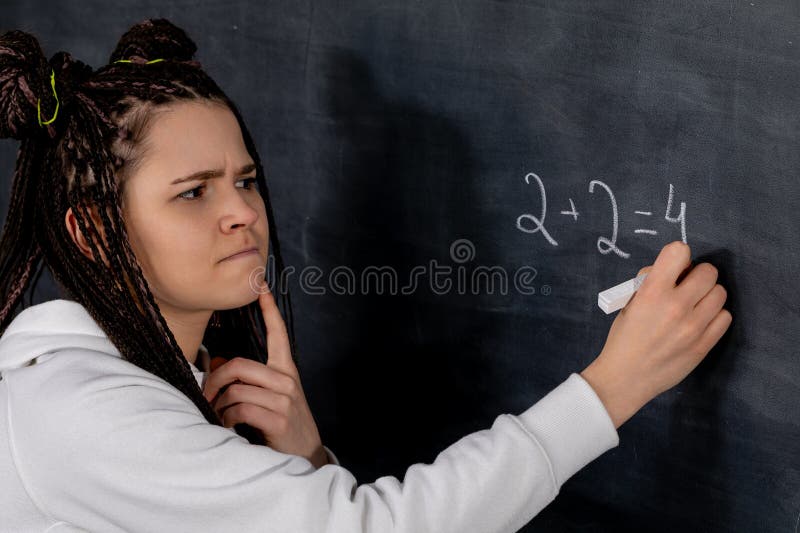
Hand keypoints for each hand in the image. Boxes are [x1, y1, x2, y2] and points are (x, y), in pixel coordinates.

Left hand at [202, 289, 328, 467]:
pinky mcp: (279, 419)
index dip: (269, 309)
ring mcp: (284, 399)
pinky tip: (230, 426)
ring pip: (236, 389)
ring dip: (219, 406)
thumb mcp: (273, 397)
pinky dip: (228, 419)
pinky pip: (241, 409)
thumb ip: (252, 380)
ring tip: (220, 416)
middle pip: (239, 366)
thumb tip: (218, 368)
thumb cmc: (283, 422)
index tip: (261, 286)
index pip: (278, 333)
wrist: (306, 453)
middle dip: (214, 381)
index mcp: (286, 370)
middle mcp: (286, 380)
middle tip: (206, 396)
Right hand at [580, 241, 731, 428]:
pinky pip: (725, 316)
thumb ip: (651, 283)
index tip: (673, 267)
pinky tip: (700, 321)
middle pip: (708, 271)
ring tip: (694, 305)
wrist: (626, 377)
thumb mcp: (629, 303)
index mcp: (651, 292)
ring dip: (708, 295)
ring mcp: (693, 326)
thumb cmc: (624, 338)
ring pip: (720, 292)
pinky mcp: (704, 344)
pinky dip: (715, 315)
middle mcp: (675, 306)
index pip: (679, 252)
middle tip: (687, 287)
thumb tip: (676, 269)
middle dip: (697, 275)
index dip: (677, 256)